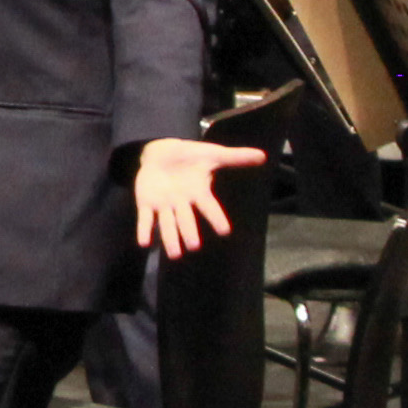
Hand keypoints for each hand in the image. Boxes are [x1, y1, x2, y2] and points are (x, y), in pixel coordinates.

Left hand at [134, 136, 261, 255]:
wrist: (162, 152)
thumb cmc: (190, 157)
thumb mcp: (213, 154)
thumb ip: (236, 157)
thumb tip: (263, 156)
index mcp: (198, 193)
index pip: (209, 207)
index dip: (216, 218)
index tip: (225, 231)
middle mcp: (182, 203)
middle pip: (186, 219)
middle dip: (189, 232)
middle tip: (194, 246)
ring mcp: (164, 204)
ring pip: (167, 224)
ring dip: (170, 238)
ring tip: (175, 255)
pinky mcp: (146, 202)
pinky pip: (145, 218)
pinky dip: (144, 230)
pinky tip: (144, 243)